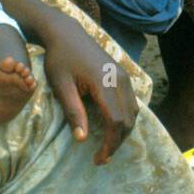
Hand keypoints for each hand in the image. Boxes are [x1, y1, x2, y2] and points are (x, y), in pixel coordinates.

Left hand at [41, 19, 138, 164]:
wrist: (67, 33)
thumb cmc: (59, 59)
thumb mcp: (61, 86)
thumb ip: (73, 112)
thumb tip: (82, 140)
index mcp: (105, 82)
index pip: (115, 121)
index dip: (109, 144)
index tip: (98, 159)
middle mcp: (121, 79)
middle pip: (128, 120)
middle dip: (117, 142)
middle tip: (101, 158)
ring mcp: (125, 76)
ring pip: (133, 113)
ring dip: (123, 132)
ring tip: (107, 146)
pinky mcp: (124, 75)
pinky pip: (131, 103)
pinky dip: (125, 119)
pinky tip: (111, 128)